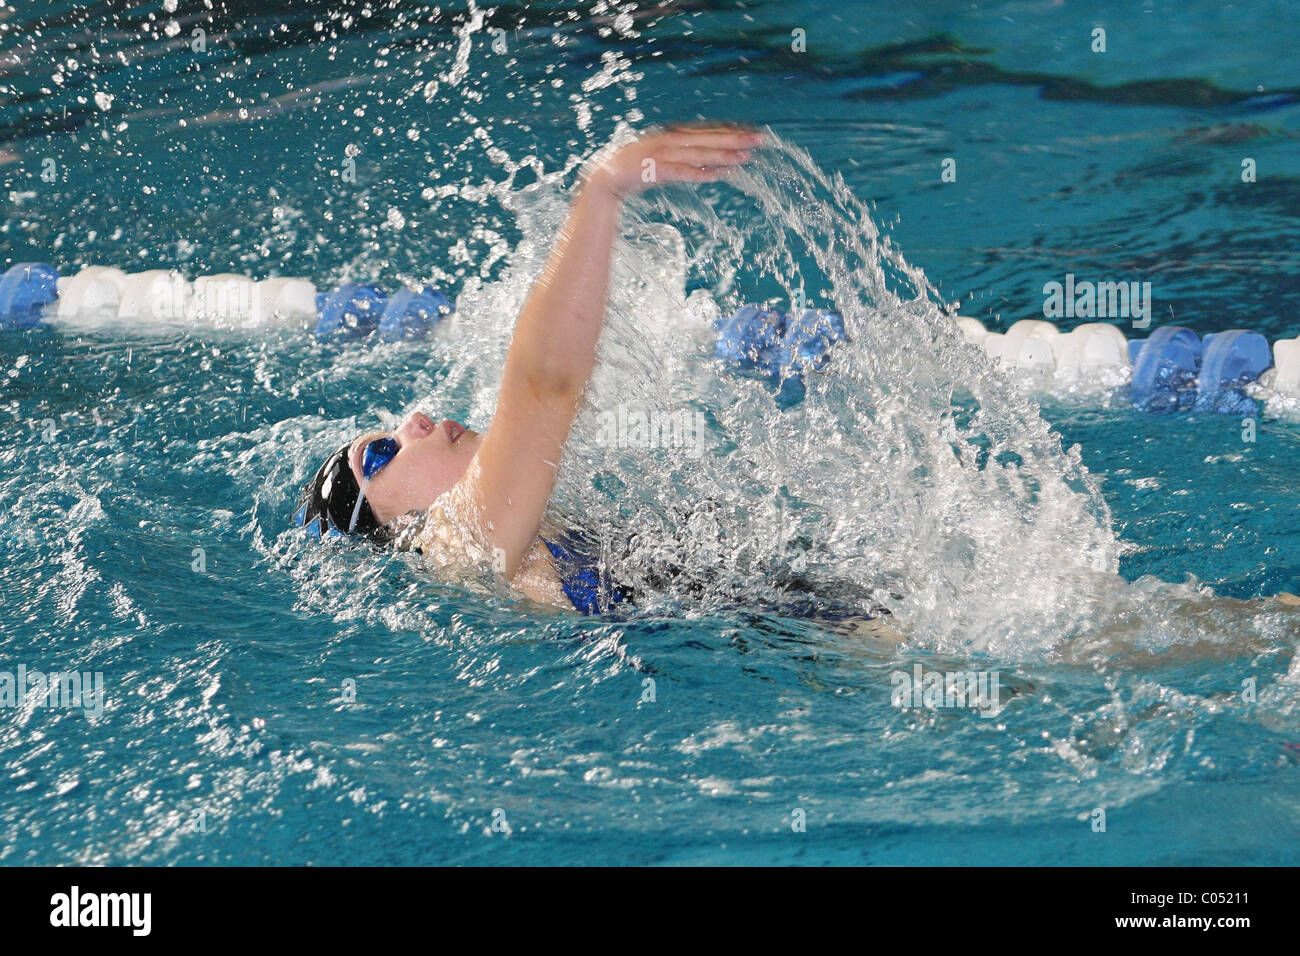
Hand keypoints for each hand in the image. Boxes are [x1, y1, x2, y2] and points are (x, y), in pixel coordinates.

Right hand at [583, 124, 764, 198]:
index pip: (708, 133)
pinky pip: (682, 172)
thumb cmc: (636, 170)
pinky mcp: (656, 170)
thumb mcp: (666, 162)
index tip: (753, 134)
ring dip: (723, 155)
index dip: (731, 133)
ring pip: (700, 154)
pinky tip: (718, 174)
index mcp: (674, 137)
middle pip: (709, 139)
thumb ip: (688, 162)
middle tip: (760, 139)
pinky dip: (700, 173)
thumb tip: (712, 166)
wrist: (606, 177)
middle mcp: (671, 142)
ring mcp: (663, 154)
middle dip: (736, 139)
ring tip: (746, 157)